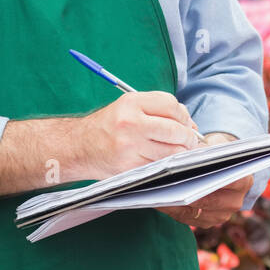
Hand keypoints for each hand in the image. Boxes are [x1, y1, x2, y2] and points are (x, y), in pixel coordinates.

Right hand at [85, 90, 200, 178]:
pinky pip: (159, 166)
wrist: (78, 147)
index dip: (184, 115)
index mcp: (131, 103)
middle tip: (191, 140)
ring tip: (181, 151)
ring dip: (182, 152)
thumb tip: (190, 123)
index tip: (187, 123)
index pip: (171, 105)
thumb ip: (158, 110)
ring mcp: (130, 146)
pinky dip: (167, 164)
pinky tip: (166, 161)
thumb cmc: (108, 126)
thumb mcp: (128, 107)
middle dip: (189, 137)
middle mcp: (130, 122)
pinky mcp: (129, 166)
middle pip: (175, 129)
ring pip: (171, 151)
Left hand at [158, 132, 249, 228]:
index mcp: (244, 181)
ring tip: (159, 193)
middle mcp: (235, 202)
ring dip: (176, 203)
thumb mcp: (215, 146)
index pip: (227, 180)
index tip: (188, 171)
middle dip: (188, 192)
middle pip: (209, 200)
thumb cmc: (216, 154)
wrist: (219, 168)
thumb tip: (189, 151)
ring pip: (195, 212)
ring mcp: (222, 216)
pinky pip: (186, 219)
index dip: (208, 177)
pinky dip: (172, 210)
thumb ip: (206, 149)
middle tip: (168, 184)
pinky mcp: (206, 223)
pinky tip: (158, 200)